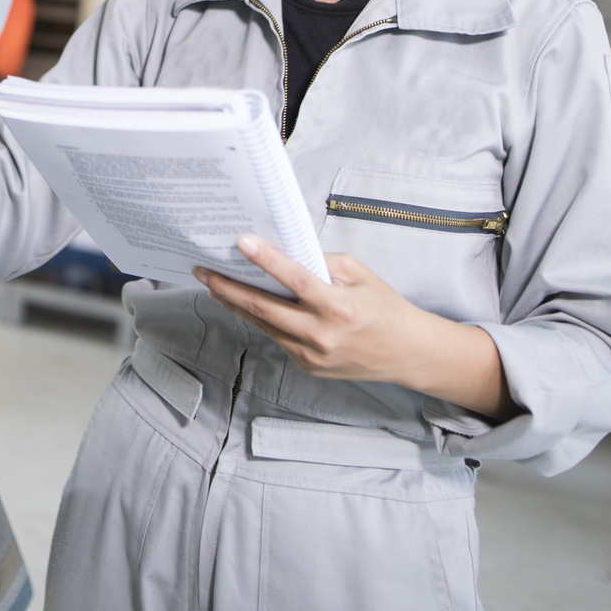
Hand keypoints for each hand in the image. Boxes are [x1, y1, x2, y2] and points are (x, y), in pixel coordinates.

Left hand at [195, 238, 513, 418]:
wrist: (408, 353)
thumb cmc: (385, 307)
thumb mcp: (360, 274)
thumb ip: (323, 263)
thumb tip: (284, 252)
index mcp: (339, 308)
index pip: (295, 280)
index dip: (266, 260)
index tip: (242, 242)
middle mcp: (322, 335)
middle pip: (264, 309)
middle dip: (228, 288)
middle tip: (202, 271)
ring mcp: (313, 356)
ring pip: (264, 326)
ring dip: (236, 304)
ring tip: (213, 284)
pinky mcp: (308, 367)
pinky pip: (279, 339)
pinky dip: (262, 321)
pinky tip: (246, 305)